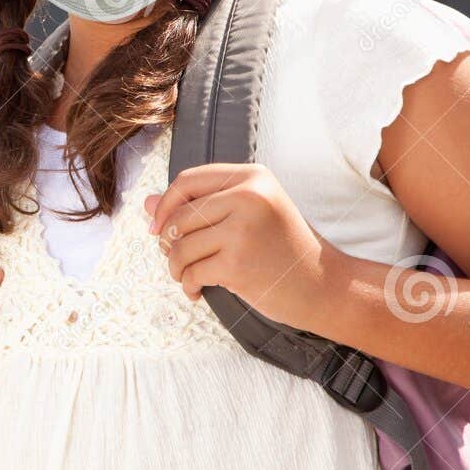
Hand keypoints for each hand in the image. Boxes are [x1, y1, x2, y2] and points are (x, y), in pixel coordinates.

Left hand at [145, 163, 337, 329]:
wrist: (323, 285)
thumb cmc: (282, 248)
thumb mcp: (247, 216)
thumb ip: (200, 206)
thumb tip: (146, 202)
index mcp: (252, 177)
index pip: (187, 180)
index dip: (165, 204)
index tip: (157, 227)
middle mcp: (249, 196)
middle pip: (180, 215)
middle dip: (168, 241)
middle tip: (176, 259)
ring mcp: (243, 230)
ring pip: (180, 246)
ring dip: (176, 267)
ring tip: (186, 276)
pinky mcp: (238, 264)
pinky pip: (191, 272)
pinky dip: (187, 285)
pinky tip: (197, 292)